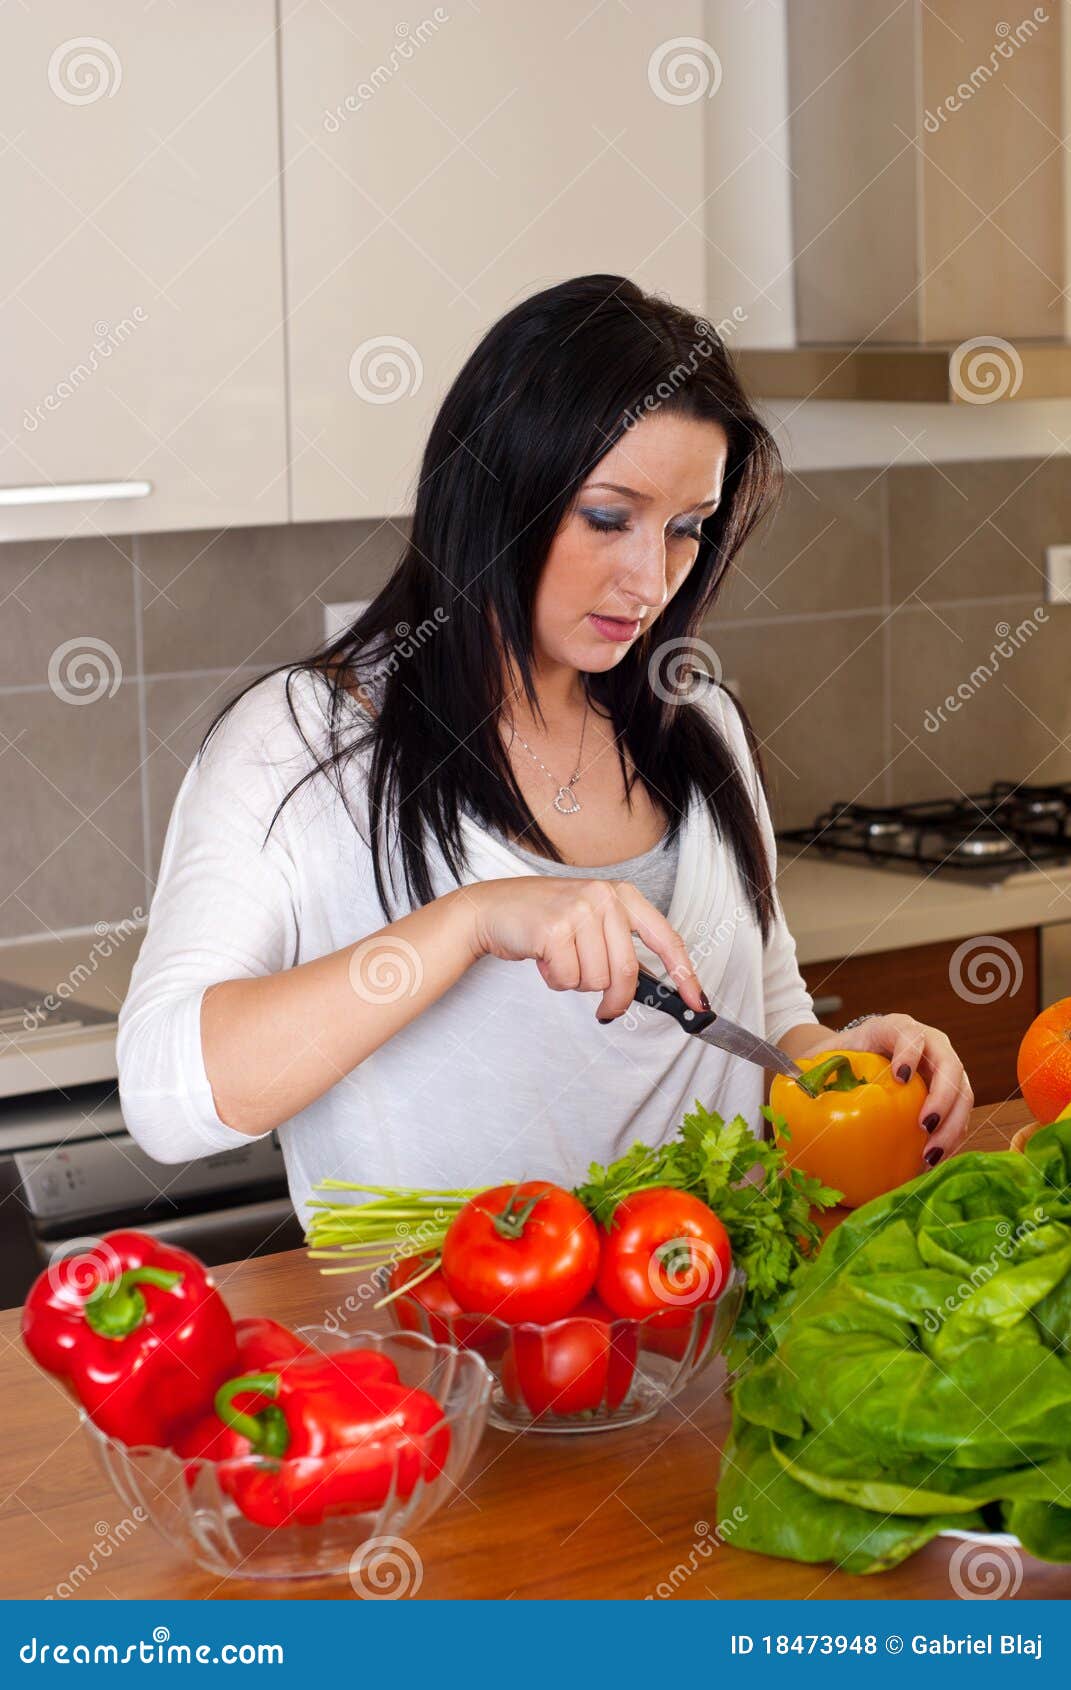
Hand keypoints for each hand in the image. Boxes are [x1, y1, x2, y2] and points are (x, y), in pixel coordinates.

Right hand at [466, 875, 706, 1020]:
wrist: (494, 909)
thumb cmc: (544, 920)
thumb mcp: (592, 923)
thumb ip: (621, 947)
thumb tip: (655, 986)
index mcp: (622, 895)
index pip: (667, 939)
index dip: (685, 975)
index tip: (698, 1003)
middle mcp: (604, 897)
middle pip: (627, 971)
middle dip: (616, 1000)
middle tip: (606, 1011)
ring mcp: (579, 910)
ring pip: (596, 979)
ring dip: (577, 983)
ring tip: (560, 960)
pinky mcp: (554, 929)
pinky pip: (568, 979)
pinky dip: (556, 980)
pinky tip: (545, 959)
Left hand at [790, 1014, 973, 1164]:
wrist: (861, 1055)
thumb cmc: (843, 1054)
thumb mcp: (827, 1053)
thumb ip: (810, 1065)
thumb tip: (788, 1083)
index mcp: (896, 1028)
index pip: (910, 1034)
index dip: (909, 1052)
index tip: (899, 1076)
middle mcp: (929, 1044)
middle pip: (949, 1064)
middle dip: (942, 1096)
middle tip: (924, 1125)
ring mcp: (944, 1068)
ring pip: (963, 1092)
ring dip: (952, 1124)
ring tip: (930, 1154)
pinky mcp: (950, 1094)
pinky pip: (959, 1114)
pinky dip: (951, 1137)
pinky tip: (932, 1160)